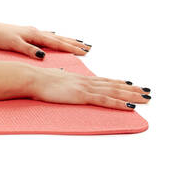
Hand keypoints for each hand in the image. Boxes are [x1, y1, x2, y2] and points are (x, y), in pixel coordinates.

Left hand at [0, 21, 90, 59]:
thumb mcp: (13, 45)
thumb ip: (29, 50)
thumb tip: (43, 56)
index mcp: (35, 35)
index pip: (57, 43)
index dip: (71, 48)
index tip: (85, 52)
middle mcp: (36, 32)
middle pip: (59, 38)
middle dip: (74, 44)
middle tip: (89, 48)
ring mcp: (32, 32)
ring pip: (54, 36)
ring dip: (66, 40)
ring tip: (78, 42)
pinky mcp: (27, 33)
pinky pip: (46, 36)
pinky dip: (54, 37)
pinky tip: (55, 36)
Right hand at [30, 67, 150, 110]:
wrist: (32, 78)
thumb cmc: (38, 79)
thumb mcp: (53, 76)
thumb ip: (60, 75)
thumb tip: (61, 73)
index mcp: (80, 78)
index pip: (104, 81)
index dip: (119, 82)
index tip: (131, 84)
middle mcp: (86, 81)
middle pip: (114, 85)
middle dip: (132, 89)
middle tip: (146, 91)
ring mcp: (85, 88)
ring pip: (114, 91)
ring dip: (131, 95)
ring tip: (145, 98)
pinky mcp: (82, 96)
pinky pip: (105, 100)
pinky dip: (119, 103)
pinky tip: (130, 106)